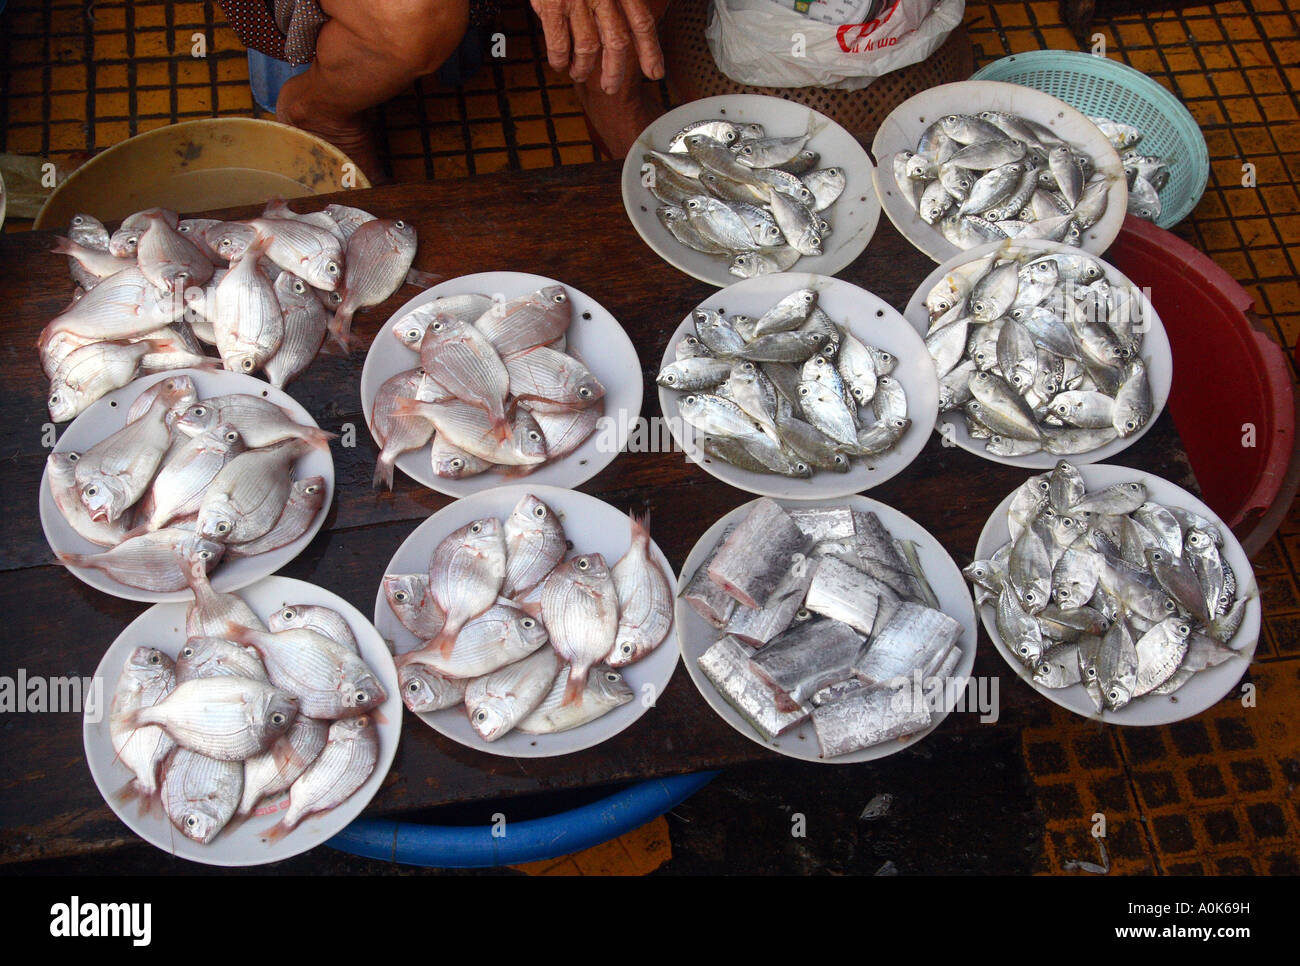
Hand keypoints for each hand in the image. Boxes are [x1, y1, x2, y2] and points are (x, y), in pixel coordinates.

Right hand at [531, 0, 664, 94]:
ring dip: (583, 68)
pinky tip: (559, 64)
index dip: (650, 50)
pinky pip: (559, 43)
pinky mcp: (552, 6)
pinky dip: (560, 58)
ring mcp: (577, 0)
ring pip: (588, 48)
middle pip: (617, 42)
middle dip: (615, 71)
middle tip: (610, 88)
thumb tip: (629, 17)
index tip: (656, 73)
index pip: (642, 22)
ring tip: (578, 73)